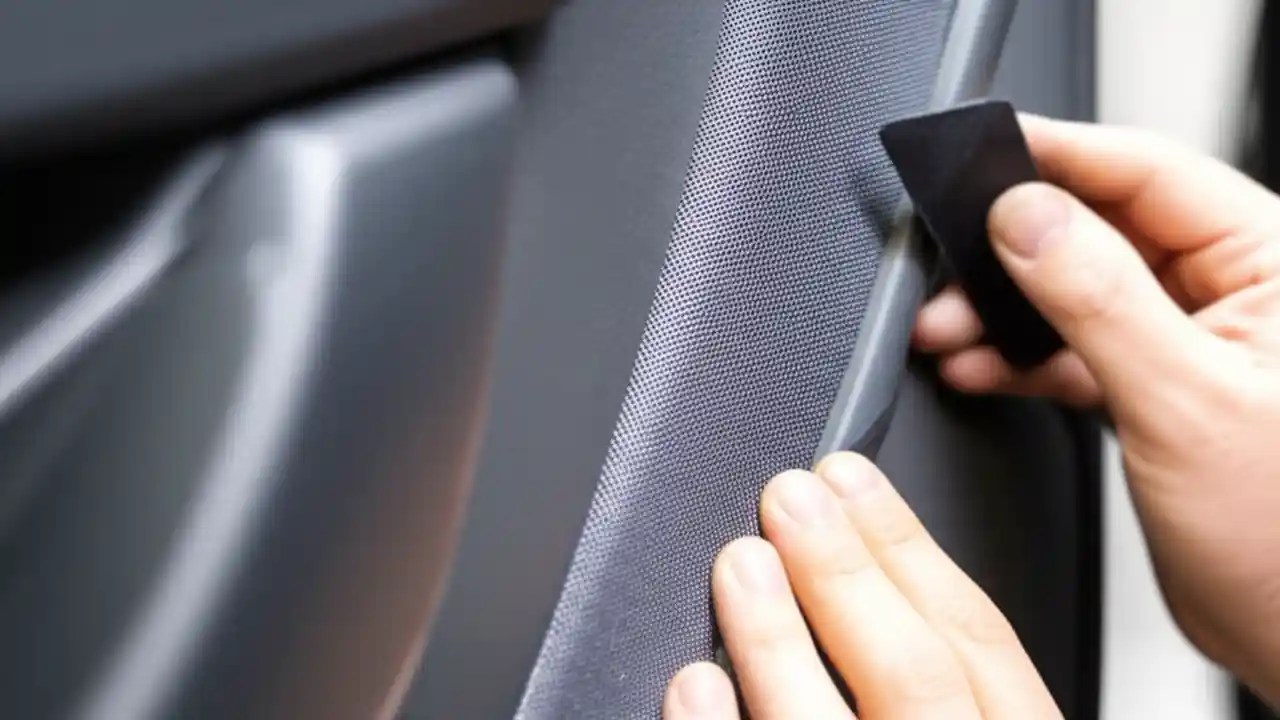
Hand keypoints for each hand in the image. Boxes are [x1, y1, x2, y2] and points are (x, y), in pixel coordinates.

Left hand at [663, 454, 1060, 719]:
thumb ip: (943, 678)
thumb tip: (877, 578)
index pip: (979, 643)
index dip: (910, 547)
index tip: (852, 479)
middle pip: (916, 674)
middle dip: (850, 571)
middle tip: (792, 495)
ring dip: (778, 638)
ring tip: (740, 561)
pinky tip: (694, 682)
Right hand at [914, 115, 1279, 700]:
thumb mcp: (1183, 401)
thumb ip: (1098, 300)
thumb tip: (1027, 218)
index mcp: (1270, 262)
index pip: (1148, 172)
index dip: (1060, 156)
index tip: (985, 150)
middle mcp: (1232, 291)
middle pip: (1099, 229)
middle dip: (1012, 251)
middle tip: (946, 263)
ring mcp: (1188, 341)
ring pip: (1075, 293)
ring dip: (1003, 311)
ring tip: (944, 329)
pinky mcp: (1155, 389)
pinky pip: (1073, 350)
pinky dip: (1019, 359)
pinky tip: (976, 366)